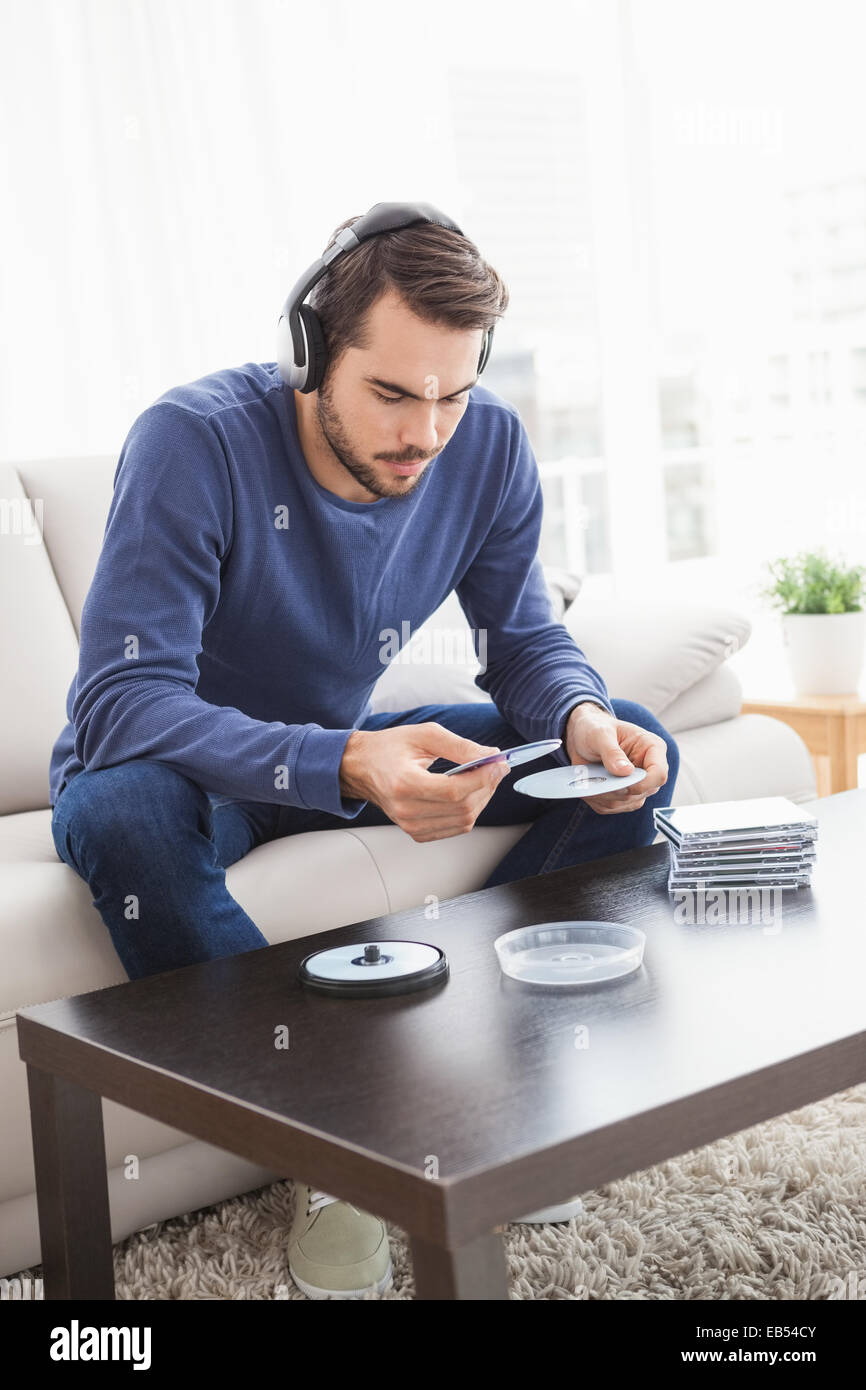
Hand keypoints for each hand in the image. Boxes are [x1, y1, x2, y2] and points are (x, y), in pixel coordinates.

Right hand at [339, 723, 509, 841]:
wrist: (362, 768)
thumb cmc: (390, 748)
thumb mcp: (424, 735)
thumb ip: (460, 746)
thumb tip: (491, 757)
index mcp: (404, 784)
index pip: (454, 790)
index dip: (482, 778)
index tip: (499, 763)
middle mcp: (406, 810)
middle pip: (462, 807)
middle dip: (487, 786)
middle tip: (497, 768)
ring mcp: (411, 825)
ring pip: (464, 820)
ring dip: (482, 799)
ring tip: (484, 777)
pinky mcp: (417, 832)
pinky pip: (456, 828)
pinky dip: (470, 811)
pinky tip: (470, 792)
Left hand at [564, 703, 668, 815]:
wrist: (582, 736)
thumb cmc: (595, 728)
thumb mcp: (600, 734)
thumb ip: (612, 752)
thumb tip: (626, 771)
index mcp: (652, 748)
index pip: (659, 774)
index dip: (642, 783)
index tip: (621, 782)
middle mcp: (649, 768)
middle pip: (642, 792)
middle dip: (617, 790)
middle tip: (596, 780)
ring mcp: (638, 784)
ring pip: (628, 803)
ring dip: (606, 797)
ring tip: (590, 781)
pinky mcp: (624, 795)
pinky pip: (614, 807)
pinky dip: (599, 801)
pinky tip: (590, 786)